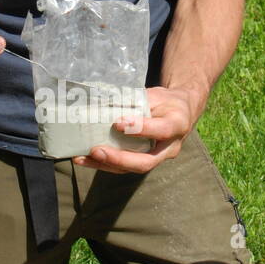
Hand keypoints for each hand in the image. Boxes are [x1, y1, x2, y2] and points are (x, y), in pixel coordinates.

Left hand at [73, 86, 200, 173]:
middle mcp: (170, 147)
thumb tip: (105, 104)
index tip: (117, 123)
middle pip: (146, 162)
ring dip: (106, 165)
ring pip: (133, 168)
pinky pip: (126, 167)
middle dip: (119, 159)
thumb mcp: (156, 94)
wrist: (181, 113)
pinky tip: (86, 159)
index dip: (140, 128)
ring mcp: (159, 158)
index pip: (161, 130)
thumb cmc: (167, 101)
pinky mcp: (147, 160)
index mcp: (177, 124)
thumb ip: (137, 101)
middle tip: (96, 150)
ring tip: (82, 158)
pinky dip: (105, 164)